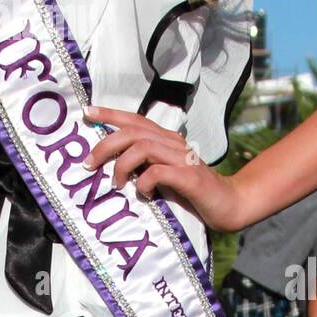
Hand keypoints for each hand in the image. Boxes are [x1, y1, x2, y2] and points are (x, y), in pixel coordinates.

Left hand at [81, 103, 250, 232]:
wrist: (229, 204)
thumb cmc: (192, 192)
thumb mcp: (163, 174)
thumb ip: (144, 166)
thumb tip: (111, 167)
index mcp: (166, 140)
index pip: (135, 120)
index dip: (110, 114)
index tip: (87, 113)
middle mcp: (174, 144)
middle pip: (133, 132)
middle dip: (105, 145)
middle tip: (88, 164)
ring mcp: (183, 159)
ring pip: (143, 148)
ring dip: (122, 165)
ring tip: (117, 183)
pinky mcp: (190, 178)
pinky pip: (158, 172)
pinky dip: (144, 183)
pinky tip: (144, 194)